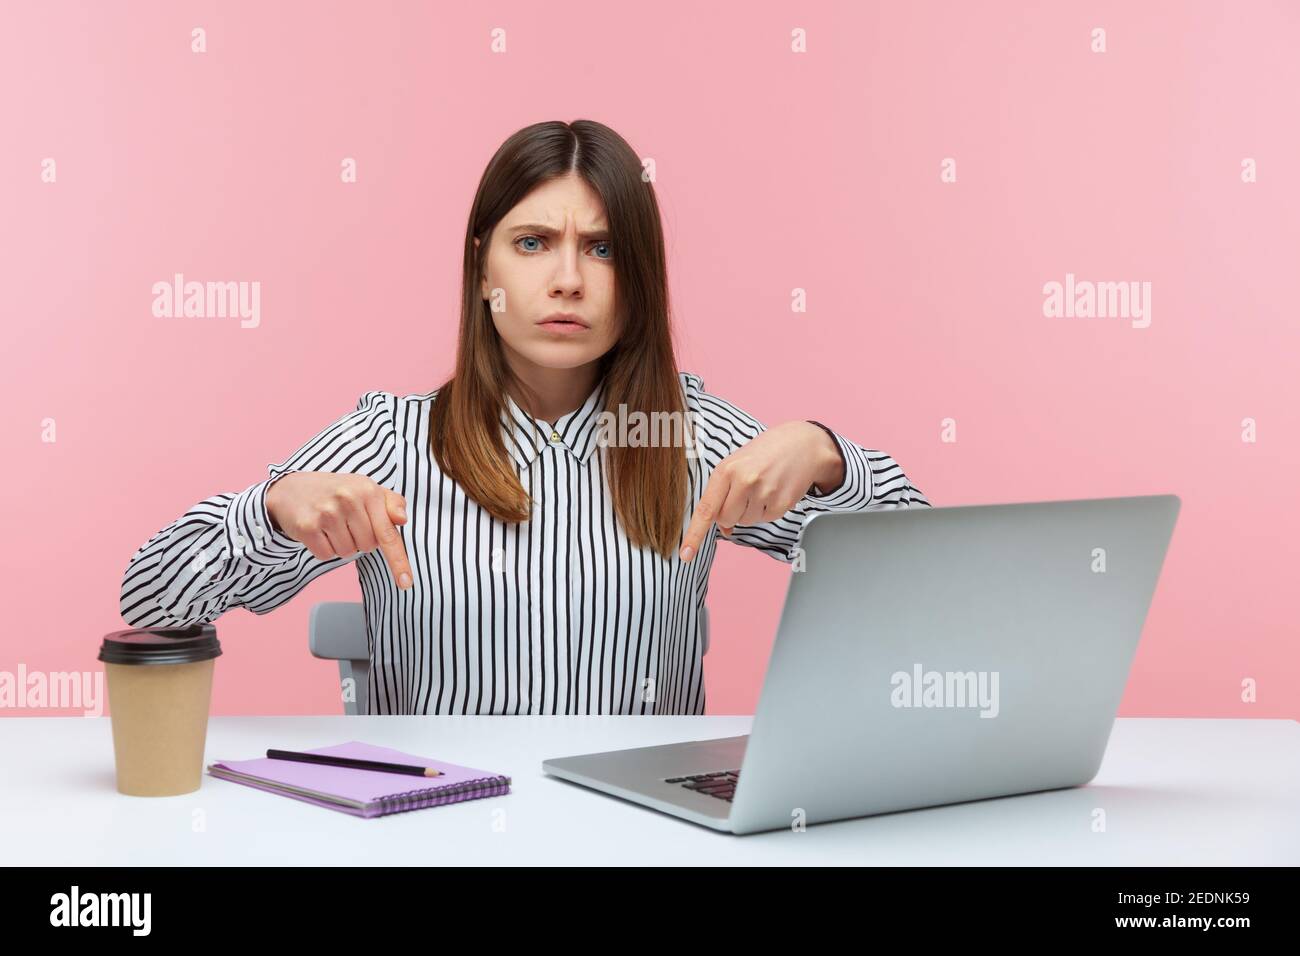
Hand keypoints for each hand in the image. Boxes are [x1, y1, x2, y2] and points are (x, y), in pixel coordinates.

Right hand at [266, 472, 412, 588]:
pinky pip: (327, 555)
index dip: (399, 560)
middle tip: (347, 522)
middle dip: (360, 540)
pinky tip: (319, 531)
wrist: (291, 489)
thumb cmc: (337, 492)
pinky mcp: (307, 526)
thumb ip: (391, 503)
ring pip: (347, 553)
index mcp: (368, 490)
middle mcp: (348, 499)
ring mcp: (326, 513)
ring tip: (332, 525)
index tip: (406, 583)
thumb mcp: (366, 490)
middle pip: (368, 546)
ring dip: (341, 544)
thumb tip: (402, 519)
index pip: (388, 533)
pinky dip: (324, 548)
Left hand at [679, 421, 840, 561]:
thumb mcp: (736, 464)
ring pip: (746, 522)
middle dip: (731, 513)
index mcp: (726, 470)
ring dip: (751, 510)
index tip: (685, 555)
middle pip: (726, 520)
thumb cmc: (764, 454)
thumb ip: (723, 494)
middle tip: (744, 492)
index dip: (694, 535)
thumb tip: (722, 530)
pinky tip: (774, 490)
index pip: (706, 509)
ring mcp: (765, 493)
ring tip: (762, 486)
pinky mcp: (782, 503)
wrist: (802, 444)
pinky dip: (768, 510)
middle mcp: (744, 481)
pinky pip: (766, 520)